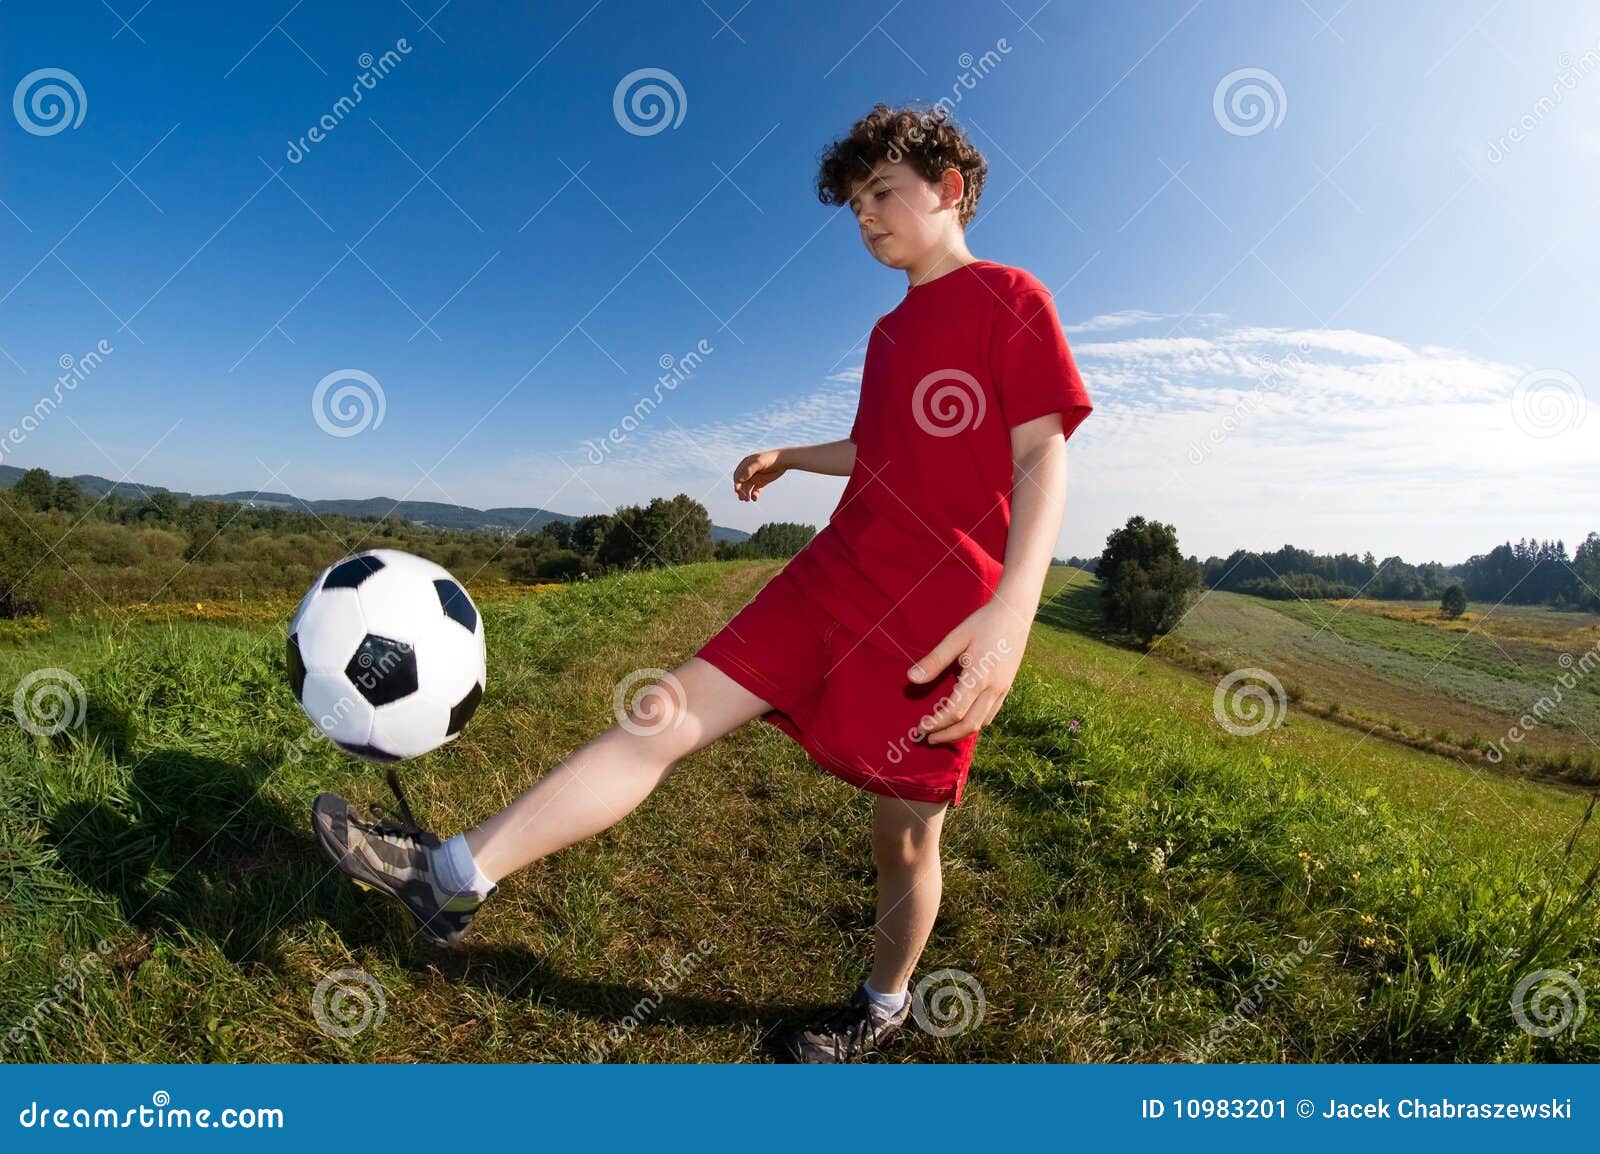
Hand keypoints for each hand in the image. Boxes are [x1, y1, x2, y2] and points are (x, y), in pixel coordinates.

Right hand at [733, 449, 787, 501]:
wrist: (783, 461)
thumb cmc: (770, 459)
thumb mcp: (759, 462)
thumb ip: (749, 470)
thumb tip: (740, 479)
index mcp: (745, 465)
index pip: (737, 475)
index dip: (737, 483)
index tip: (738, 490)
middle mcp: (748, 472)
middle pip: (741, 483)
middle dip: (741, 491)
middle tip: (743, 498)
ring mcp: (754, 478)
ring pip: (747, 488)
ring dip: (746, 494)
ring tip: (747, 500)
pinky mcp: (760, 483)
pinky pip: (755, 491)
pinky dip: (754, 495)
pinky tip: (755, 498)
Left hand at [906, 600, 1029, 743]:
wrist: (1015, 614)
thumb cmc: (983, 623)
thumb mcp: (956, 638)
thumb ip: (935, 661)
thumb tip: (911, 678)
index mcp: (978, 678)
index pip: (954, 712)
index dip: (936, 724)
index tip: (921, 728)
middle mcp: (993, 688)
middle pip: (969, 725)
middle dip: (947, 735)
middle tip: (928, 739)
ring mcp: (1003, 689)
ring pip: (982, 722)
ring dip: (962, 733)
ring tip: (943, 733)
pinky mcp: (1007, 686)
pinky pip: (991, 714)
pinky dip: (976, 723)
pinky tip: (964, 720)